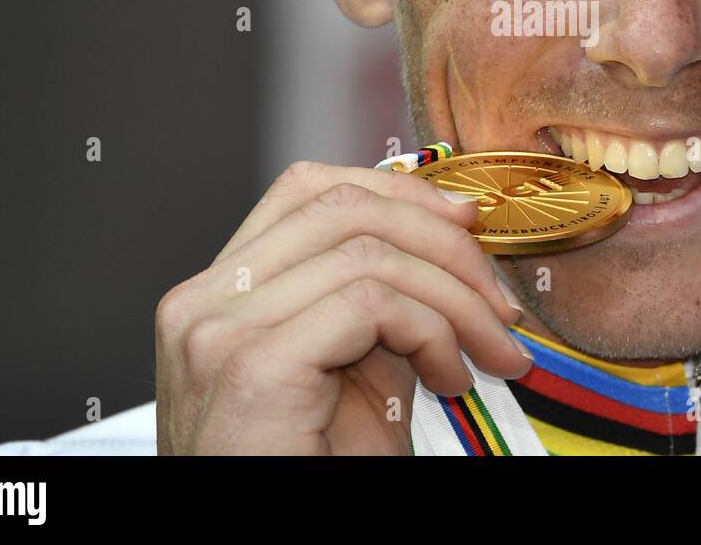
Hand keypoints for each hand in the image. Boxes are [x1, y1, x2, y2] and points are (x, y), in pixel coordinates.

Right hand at [154, 161, 531, 453]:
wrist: (264, 543)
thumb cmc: (309, 470)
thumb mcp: (349, 368)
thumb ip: (377, 299)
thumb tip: (452, 235)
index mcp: (219, 293)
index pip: (308, 191)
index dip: (398, 191)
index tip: (464, 222)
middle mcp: (202, 301)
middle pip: (341, 206)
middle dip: (443, 241)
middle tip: (498, 300)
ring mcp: (218, 330)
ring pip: (368, 253)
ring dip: (455, 299)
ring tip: (484, 354)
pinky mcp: (253, 364)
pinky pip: (371, 304)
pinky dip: (433, 331)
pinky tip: (448, 378)